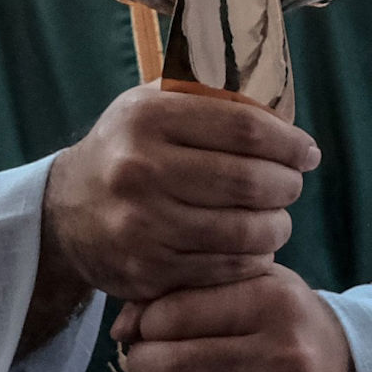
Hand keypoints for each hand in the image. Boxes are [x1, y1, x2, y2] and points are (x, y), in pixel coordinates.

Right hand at [39, 84, 317, 313]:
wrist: (64, 212)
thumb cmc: (127, 151)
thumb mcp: (152, 106)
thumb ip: (208, 100)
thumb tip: (282, 111)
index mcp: (147, 118)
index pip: (245, 128)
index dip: (289, 142)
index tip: (306, 152)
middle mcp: (138, 169)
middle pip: (249, 181)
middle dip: (286, 185)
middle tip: (292, 185)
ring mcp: (140, 225)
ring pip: (243, 231)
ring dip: (276, 227)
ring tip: (277, 219)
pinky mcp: (145, 271)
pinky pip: (223, 268)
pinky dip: (251, 259)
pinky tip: (254, 247)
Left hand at [119, 266, 353, 371]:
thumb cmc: (284, 324)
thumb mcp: (246, 286)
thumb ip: (183, 293)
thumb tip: (121, 330)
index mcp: (273, 301)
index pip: (176, 313)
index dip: (145, 327)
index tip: (143, 336)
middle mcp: (286, 355)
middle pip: (174, 366)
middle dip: (140, 371)